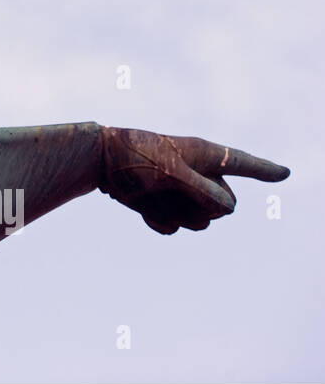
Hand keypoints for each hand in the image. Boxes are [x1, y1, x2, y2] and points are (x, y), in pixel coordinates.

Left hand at [99, 127, 288, 233]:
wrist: (99, 162)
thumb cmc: (135, 157)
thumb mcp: (171, 172)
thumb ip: (203, 191)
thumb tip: (228, 209)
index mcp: (205, 155)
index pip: (242, 164)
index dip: (264, 170)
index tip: (285, 173)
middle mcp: (198, 174)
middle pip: (223, 208)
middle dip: (201, 206)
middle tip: (170, 186)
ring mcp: (181, 192)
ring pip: (198, 222)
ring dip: (178, 215)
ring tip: (154, 194)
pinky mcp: (162, 206)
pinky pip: (173, 228)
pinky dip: (159, 221)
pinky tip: (143, 206)